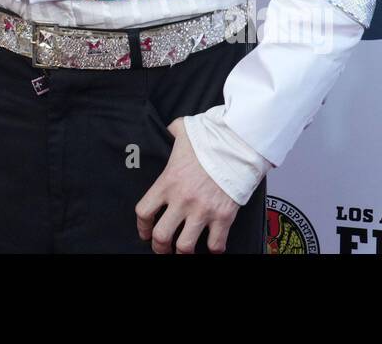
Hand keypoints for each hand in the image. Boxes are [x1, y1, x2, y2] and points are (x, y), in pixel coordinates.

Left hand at [135, 117, 240, 253]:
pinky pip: (216, 246)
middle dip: (159, 247)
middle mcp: (182, 200)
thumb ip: (173, 131)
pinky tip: (212, 245)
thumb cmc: (211, 138)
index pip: (144, 211)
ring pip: (185, 247)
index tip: (145, 232)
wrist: (239, 144)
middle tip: (163, 248)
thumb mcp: (185, 130)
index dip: (142, 227)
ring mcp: (203, 211)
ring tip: (184, 250)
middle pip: (161, 236)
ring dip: (183, 252)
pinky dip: (214, 249)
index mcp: (168, 182)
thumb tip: (170, 128)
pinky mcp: (224, 217)